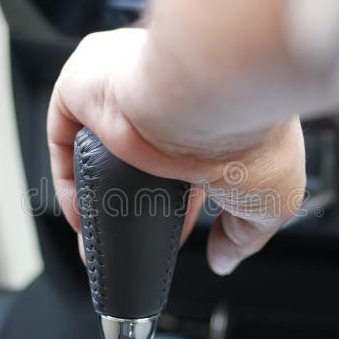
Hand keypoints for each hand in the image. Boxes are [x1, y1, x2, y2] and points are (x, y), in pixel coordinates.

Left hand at [48, 28, 305, 274]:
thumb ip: (245, 236)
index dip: (178, 205)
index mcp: (217, 105)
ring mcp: (125, 79)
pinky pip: (67, 134)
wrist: (218, 99)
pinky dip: (70, 177)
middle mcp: (169, 88)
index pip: (186, 158)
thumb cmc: (255, 137)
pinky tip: (84, 215)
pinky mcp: (86, 79)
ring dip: (98, 197)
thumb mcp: (271, 202)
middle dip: (131, 207)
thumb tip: (225, 258)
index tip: (173, 239)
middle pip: (139, 156)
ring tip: (101, 242)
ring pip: (100, 145)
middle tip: (131, 249)